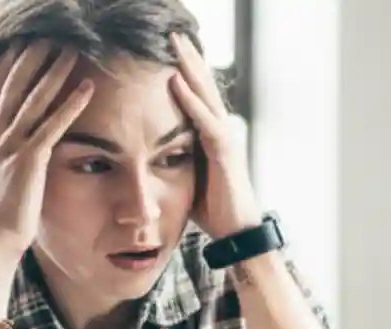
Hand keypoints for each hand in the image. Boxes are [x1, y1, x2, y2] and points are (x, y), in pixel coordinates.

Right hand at [0, 41, 93, 257]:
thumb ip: (2, 158)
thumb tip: (7, 152)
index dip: (5, 65)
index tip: (17, 45)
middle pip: (12, 85)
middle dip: (30, 58)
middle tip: (48, 37)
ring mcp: (10, 148)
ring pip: (33, 99)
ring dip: (53, 72)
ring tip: (71, 50)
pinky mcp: (28, 162)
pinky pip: (52, 126)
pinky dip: (70, 104)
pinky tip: (87, 88)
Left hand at [168, 33, 262, 238]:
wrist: (237, 233)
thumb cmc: (214, 208)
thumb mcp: (189, 176)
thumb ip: (177, 158)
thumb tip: (154, 153)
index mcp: (212, 135)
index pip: (198, 95)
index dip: (186, 71)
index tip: (170, 49)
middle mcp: (221, 131)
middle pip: (203, 86)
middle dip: (188, 59)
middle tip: (173, 33)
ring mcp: (225, 140)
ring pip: (206, 95)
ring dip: (190, 68)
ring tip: (176, 44)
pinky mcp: (223, 153)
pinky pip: (205, 121)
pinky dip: (191, 101)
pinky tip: (177, 81)